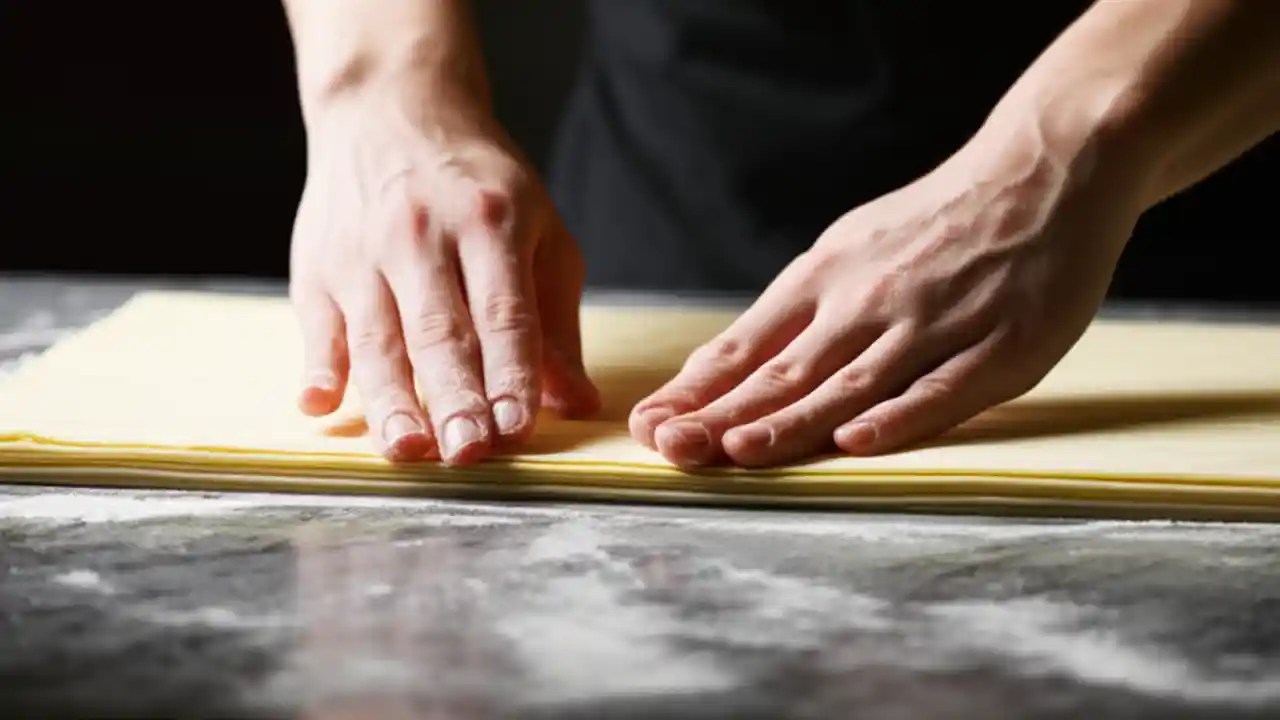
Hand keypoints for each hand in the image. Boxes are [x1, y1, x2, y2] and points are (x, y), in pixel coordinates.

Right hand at [289, 77, 598, 465]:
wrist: (391, 110)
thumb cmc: (479, 183)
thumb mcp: (538, 228)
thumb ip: (554, 321)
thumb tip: (574, 403)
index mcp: (488, 221)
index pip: (503, 312)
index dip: (510, 373)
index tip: (517, 427)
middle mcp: (421, 234)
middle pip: (438, 330)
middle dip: (454, 397)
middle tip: (467, 454)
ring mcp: (363, 251)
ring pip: (376, 337)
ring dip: (391, 399)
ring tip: (407, 450)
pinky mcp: (317, 266)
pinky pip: (317, 324)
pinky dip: (318, 366)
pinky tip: (321, 406)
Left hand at [629, 124, 1147, 467]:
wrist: (1044, 171)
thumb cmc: (937, 221)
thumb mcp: (851, 248)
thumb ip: (800, 310)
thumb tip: (731, 364)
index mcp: (828, 276)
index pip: (748, 344)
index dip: (698, 390)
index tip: (653, 424)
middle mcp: (870, 301)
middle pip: (787, 372)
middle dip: (724, 416)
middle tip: (672, 449)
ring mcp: (934, 325)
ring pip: (852, 385)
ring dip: (793, 422)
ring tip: (739, 451)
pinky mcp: (1000, 348)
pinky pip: (941, 390)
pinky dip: (898, 417)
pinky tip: (857, 442)